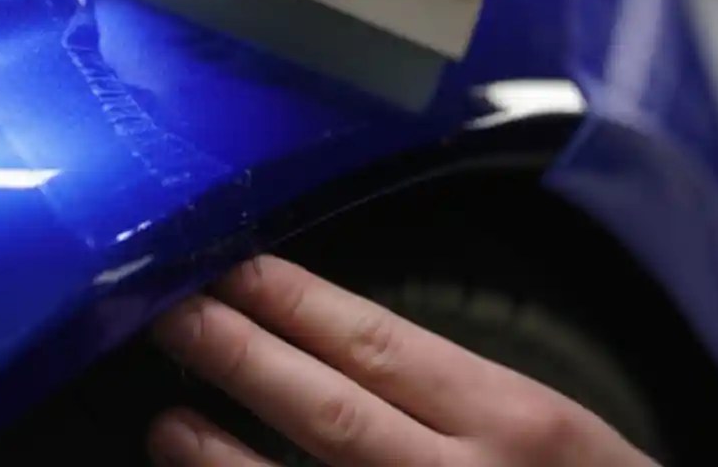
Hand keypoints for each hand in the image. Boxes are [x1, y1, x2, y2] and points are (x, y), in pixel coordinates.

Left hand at [147, 255, 656, 465]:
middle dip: (238, 355)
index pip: (375, 344)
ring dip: (222, 458)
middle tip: (170, 316)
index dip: (291, 305)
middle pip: (326, 408)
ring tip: (169, 420)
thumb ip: (454, 394)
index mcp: (509, 418)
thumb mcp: (548, 427)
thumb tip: (333, 349)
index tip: (230, 270)